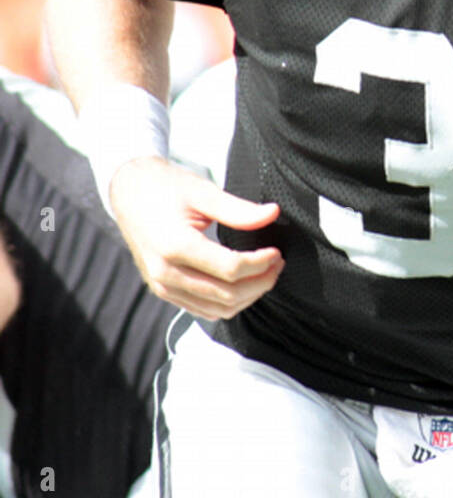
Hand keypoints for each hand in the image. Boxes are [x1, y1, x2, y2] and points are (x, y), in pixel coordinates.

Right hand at [109, 156, 283, 319]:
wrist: (129, 192)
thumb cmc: (165, 187)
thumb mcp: (203, 192)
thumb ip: (238, 209)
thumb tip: (273, 214)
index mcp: (175, 246)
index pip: (231, 269)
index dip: (261, 264)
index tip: (275, 252)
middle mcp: (165, 273)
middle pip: (227, 295)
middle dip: (260, 282)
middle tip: (277, 263)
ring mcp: (162, 286)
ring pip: (217, 310)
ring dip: (247, 297)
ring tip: (265, 273)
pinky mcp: (163, 291)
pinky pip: (203, 310)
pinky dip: (228, 303)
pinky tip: (244, 284)